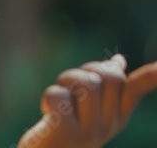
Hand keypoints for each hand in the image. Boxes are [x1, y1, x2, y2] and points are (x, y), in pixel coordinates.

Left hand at [18, 54, 156, 147]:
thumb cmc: (64, 128)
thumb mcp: (88, 107)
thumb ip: (104, 86)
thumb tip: (119, 61)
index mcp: (117, 116)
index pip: (135, 90)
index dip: (150, 77)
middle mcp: (109, 125)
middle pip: (108, 77)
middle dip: (86, 70)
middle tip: (70, 86)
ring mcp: (90, 131)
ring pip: (85, 82)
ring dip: (65, 81)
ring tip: (60, 100)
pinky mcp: (66, 133)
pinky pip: (60, 96)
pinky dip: (49, 97)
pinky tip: (47, 112)